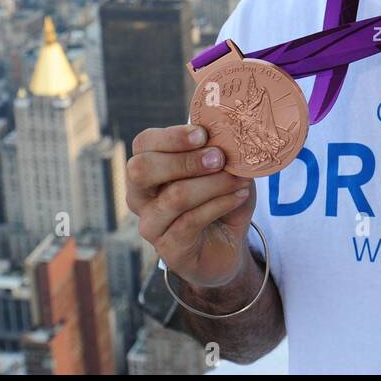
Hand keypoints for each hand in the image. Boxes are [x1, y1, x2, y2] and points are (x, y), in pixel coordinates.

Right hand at [126, 124, 255, 288]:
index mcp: (147, 168)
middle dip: (185, 160)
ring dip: (213, 184)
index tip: (203, 134)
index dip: (171, 137)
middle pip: (142, 169)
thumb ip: (219, 151)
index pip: (144, 143)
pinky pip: (192, 221)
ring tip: (240, 179)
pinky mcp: (168, 248)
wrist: (227, 247)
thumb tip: (229, 133)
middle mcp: (140, 196)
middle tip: (219, 158)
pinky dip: (220, 204)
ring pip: (174, 196)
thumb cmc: (220, 200)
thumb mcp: (222, 170)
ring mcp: (151, 224)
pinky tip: (240, 196)